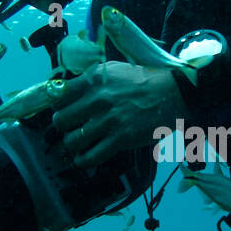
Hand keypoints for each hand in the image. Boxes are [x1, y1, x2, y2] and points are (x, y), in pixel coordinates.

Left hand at [50, 62, 188, 168]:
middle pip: (60, 120)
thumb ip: (91, 78)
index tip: (62, 110)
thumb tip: (69, 90)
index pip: (58, 95)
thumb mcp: (114, 70)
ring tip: (79, 144)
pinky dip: (83, 160)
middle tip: (71, 128)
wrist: (173, 94)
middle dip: (63, 127)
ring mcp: (108, 121)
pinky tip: (84, 158)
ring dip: (73, 145)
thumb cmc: (145, 81)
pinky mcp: (120, 139)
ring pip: (72, 141)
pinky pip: (90, 156)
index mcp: (94, 79)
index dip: (57, 106)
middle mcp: (97, 99)